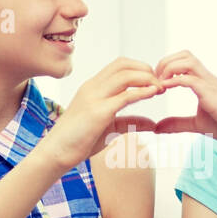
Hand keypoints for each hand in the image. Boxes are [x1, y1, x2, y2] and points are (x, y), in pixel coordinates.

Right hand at [40, 57, 162, 171]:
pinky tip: (153, 93)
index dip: (139, 68)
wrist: (56, 153)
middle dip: (145, 69)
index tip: (154, 81)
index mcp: (93, 87)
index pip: (119, 65)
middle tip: (160, 82)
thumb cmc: (79, 141)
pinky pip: (124, 96)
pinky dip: (142, 92)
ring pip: (125, 75)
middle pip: (123, 64)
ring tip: (160, 88)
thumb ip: (130, 122)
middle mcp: (92, 87)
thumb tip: (152, 124)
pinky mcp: (98, 112)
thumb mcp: (110, 128)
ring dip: (146, 78)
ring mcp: (94, 97)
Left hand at [150, 51, 216, 148]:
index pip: (183, 60)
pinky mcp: (213, 95)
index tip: (156, 84)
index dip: (166, 66)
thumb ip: (177, 124)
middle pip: (184, 54)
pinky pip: (191, 79)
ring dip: (169, 68)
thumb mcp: (197, 125)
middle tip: (155, 81)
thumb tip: (156, 128)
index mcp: (204, 82)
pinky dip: (175, 81)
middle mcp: (208, 79)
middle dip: (164, 63)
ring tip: (160, 85)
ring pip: (187, 60)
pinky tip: (165, 90)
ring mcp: (211, 85)